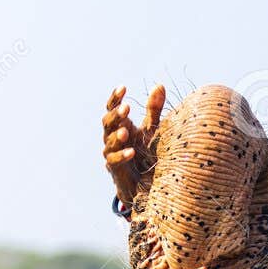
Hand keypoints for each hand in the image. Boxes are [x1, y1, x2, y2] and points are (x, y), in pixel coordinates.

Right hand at [102, 83, 165, 206]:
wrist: (144, 183)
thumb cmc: (146, 153)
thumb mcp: (152, 129)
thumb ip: (153, 110)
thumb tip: (160, 85)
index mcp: (120, 124)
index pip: (112, 108)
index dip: (115, 98)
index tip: (123, 88)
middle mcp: (112, 137)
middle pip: (107, 122)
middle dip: (116, 115)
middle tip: (126, 108)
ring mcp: (112, 152)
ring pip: (109, 141)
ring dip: (117, 135)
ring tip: (125, 131)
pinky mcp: (115, 169)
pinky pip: (115, 160)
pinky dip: (122, 156)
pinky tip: (131, 152)